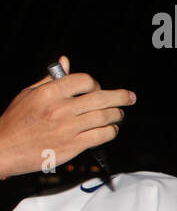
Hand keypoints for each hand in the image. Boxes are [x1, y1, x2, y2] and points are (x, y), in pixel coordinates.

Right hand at [0, 56, 134, 177]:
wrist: (4, 149)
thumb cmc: (15, 121)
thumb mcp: (29, 94)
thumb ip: (50, 78)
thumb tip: (65, 61)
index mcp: (48, 93)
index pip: (84, 80)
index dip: (95, 84)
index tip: (98, 88)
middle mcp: (60, 109)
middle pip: (101, 99)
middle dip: (120, 97)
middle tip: (129, 98)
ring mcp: (68, 128)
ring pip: (104, 117)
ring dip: (117, 115)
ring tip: (119, 114)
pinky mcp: (72, 146)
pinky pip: (101, 136)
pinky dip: (111, 131)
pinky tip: (111, 129)